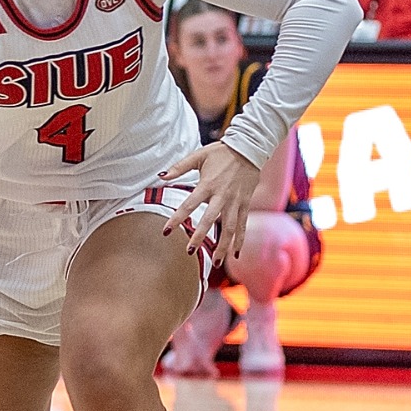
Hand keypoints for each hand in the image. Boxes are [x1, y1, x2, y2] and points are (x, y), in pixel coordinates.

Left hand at [159, 143, 260, 261]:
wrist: (249, 148)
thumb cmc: (221, 152)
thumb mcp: (199, 155)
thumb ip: (179, 167)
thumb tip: (161, 176)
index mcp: (207, 184)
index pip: (189, 205)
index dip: (177, 218)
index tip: (166, 231)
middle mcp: (222, 196)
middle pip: (209, 220)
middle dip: (200, 237)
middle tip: (189, 252)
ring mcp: (236, 201)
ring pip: (229, 228)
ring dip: (223, 245)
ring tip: (217, 262)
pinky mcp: (246, 204)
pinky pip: (243, 225)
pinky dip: (240, 240)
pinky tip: (236, 254)